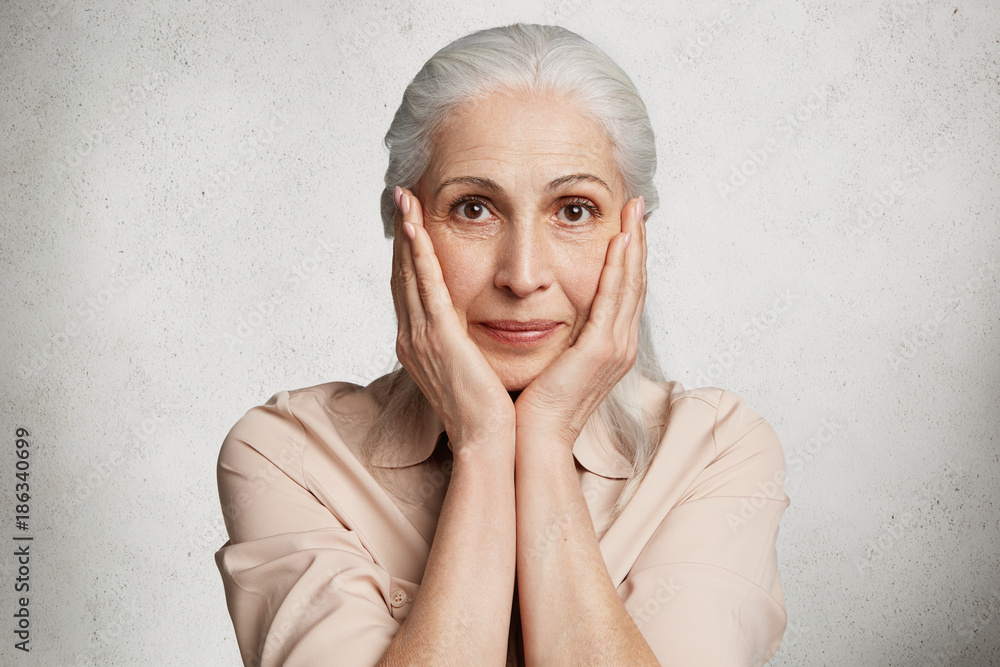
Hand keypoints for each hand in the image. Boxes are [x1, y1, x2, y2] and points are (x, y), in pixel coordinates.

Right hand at [391, 186, 515, 449]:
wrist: (487, 442)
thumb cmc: (488, 410)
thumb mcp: (473, 368)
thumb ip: (468, 343)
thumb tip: (479, 326)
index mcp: (421, 344)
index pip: (412, 287)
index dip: (410, 252)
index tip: (413, 220)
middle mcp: (412, 337)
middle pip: (403, 274)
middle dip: (402, 234)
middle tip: (402, 195)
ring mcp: (421, 337)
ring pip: (409, 274)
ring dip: (406, 233)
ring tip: (405, 197)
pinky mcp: (437, 338)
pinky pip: (425, 287)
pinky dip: (417, 255)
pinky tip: (415, 228)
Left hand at [513, 196, 646, 447]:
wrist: (532, 439)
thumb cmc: (533, 403)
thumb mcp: (551, 360)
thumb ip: (556, 334)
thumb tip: (542, 312)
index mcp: (609, 347)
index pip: (624, 291)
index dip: (628, 255)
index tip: (625, 222)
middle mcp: (621, 345)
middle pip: (635, 281)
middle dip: (637, 241)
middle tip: (636, 204)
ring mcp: (616, 348)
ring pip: (631, 284)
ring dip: (633, 244)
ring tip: (633, 210)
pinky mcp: (602, 351)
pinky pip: (614, 298)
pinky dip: (618, 267)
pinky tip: (619, 240)